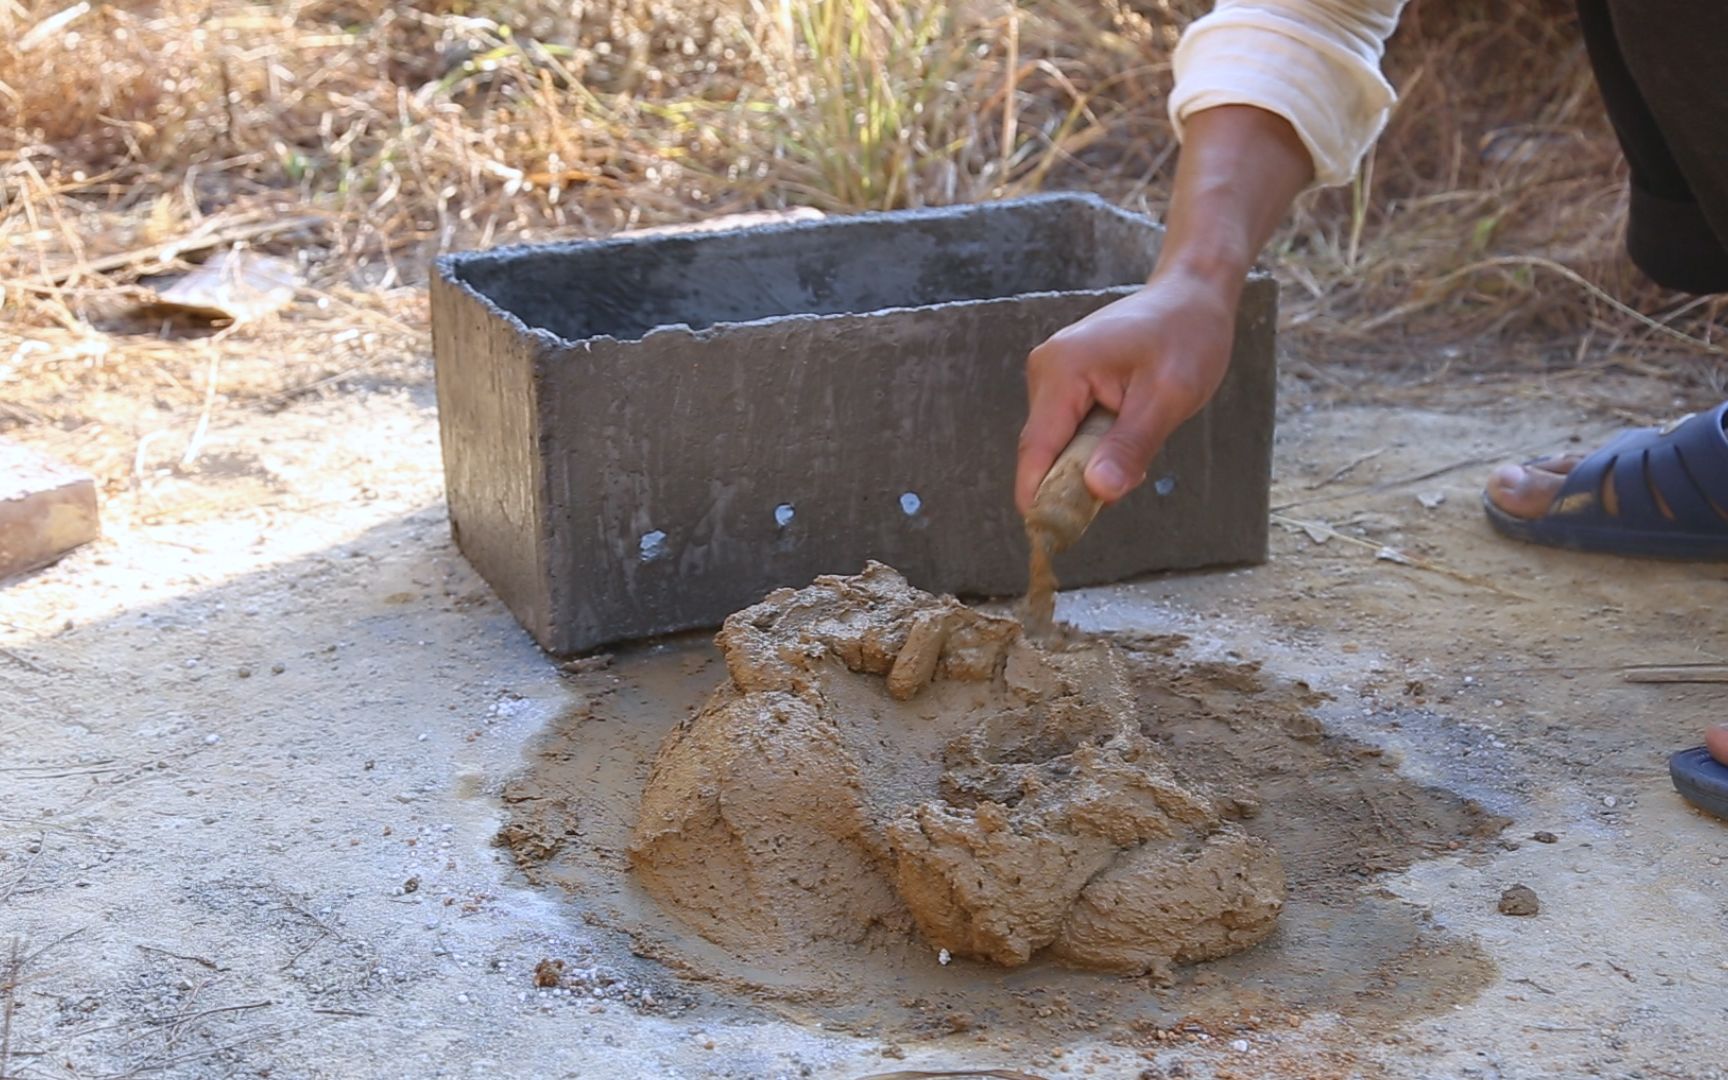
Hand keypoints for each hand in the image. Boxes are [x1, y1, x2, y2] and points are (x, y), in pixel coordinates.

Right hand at [1015, 268, 1239, 514]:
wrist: (1192, 297)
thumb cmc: (1187, 337)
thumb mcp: (1168, 397)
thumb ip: (1131, 445)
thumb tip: (1097, 493)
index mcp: (1061, 371)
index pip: (1036, 451)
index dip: (1040, 499)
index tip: (1054, 539)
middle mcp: (1045, 371)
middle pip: (1044, 452)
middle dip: (1076, 480)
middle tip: (1125, 485)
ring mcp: (1052, 375)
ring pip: (1058, 445)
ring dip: (1091, 462)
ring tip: (1139, 444)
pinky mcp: (1065, 381)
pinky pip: (1070, 430)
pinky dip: (1095, 445)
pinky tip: (1130, 432)